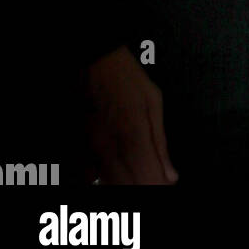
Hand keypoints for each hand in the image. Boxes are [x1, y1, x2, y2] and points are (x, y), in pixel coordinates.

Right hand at [82, 46, 178, 184]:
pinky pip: (88, 175)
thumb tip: (171, 174)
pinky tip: (112, 172)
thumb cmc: (124, 77)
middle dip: (144, 186)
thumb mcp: (153, 102)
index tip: (167, 183)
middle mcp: (109, 149)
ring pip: (107, 185)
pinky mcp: (77, 148)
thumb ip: (161, 143)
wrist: (92, 60)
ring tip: (136, 174)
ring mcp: (90, 151)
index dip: (160, 186)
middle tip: (154, 178)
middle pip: (128, 188)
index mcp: (133, 137)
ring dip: (125, 184)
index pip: (149, 182)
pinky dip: (102, 178)